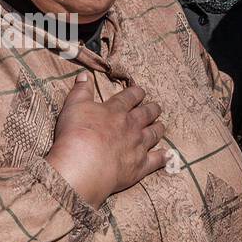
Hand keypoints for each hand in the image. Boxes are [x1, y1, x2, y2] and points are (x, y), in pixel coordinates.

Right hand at [45, 74, 167, 207]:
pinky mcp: (139, 166)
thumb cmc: (76, 134)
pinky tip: (168, 154)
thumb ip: (81, 90)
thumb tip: (85, 74)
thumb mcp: (74, 106)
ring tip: (161, 126)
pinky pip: (156, 160)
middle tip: (156, 107)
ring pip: (153, 134)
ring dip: (158, 129)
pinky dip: (163, 157)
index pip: (130, 97)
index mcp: (116, 110)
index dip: (136, 93)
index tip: (141, 91)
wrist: (83, 165)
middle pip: (146, 114)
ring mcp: (138, 146)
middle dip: (152, 109)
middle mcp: (131, 126)